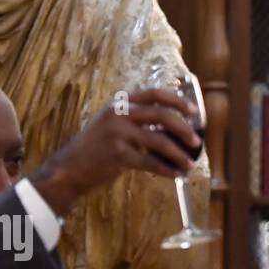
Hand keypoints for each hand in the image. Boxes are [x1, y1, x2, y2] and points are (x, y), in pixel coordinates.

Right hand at [28, 87, 200, 214]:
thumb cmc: (98, 147)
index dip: (177, 101)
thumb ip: (139, 122)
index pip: (154, 94)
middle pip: (161, 115)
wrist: (71, 166)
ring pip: (159, 141)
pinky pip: (150, 162)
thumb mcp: (115, 125)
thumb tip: (174, 129)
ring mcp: (118, 134)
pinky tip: (176, 175)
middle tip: (196, 141)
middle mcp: (120, 114)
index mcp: (121, 103)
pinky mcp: (118, 155)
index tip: (194, 111)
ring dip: (178, 154)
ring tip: (190, 165)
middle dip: (183, 129)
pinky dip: (166, 170)